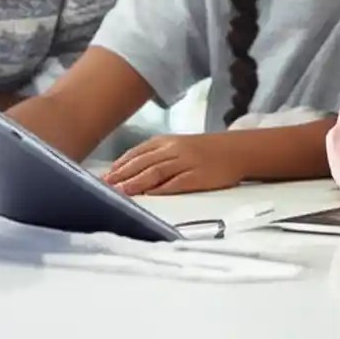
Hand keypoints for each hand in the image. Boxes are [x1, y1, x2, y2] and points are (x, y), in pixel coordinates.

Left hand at [104, 134, 243, 195]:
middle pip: (141, 164)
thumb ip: (155, 156)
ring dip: (134, 184)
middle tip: (102, 188)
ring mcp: (186, 163)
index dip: (117, 167)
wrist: (238, 150)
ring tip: (118, 194)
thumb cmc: (206, 151)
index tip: (101, 179)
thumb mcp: (179, 146)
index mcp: (166, 142)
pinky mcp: (198, 177)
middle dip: (120, 177)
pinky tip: (147, 196)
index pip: (135, 154)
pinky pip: (175, 183)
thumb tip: (127, 172)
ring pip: (154, 173)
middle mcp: (174, 150)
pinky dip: (159, 190)